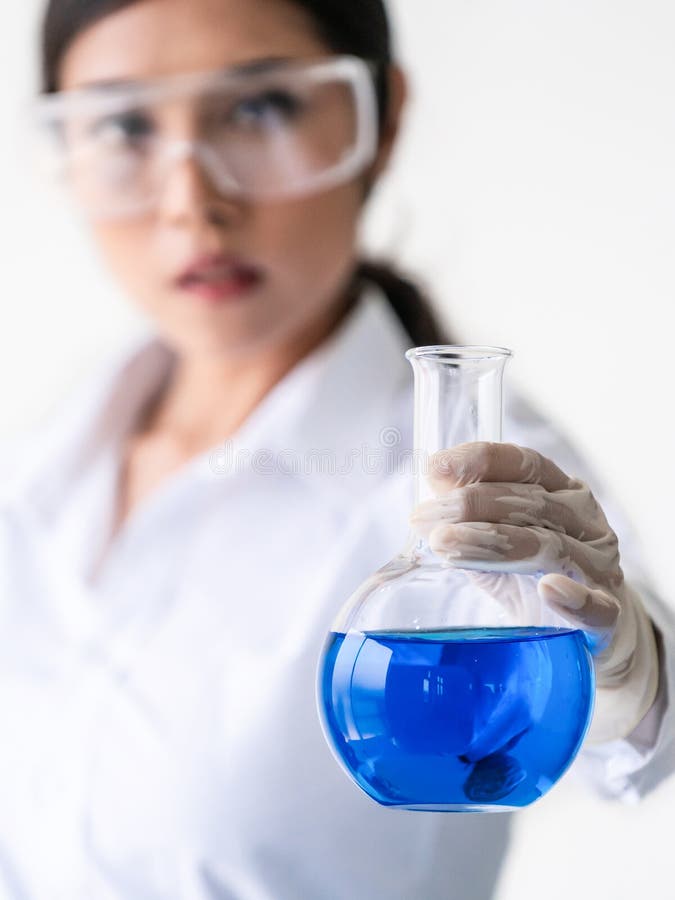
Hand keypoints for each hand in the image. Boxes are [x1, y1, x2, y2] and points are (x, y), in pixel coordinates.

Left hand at [410, 442, 659, 742]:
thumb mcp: (496, 540)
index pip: (524, 464)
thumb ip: (470, 514)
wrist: (585, 633)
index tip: (436, 468)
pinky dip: (574, 598)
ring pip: (549, 547)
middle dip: (471, 506)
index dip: (481, 461)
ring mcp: (599, 567)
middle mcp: (586, 522)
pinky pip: (596, 606)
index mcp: (562, 493)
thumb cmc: (534, 576)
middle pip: (530, 504)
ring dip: (494, 543)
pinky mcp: (608, 616)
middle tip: (424, 519)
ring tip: (446, 544)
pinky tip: (548, 590)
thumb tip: (433, 479)